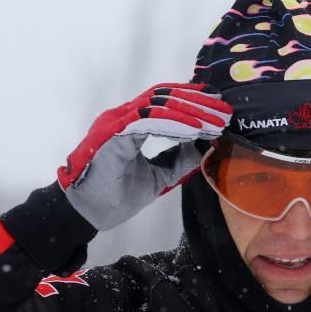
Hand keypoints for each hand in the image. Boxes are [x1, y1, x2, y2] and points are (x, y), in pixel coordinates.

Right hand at [59, 83, 231, 230]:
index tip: (217, 108)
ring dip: (190, 111)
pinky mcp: (112, 135)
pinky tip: (194, 130)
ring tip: (214, 121)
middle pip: (164, 96)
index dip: (192, 101)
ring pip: (158, 104)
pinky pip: (147, 121)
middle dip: (197, 102)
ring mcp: (115, 123)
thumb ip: (176, 161)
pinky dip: (173, 124)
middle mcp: (121, 117)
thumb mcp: (156, 178)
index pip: (164, 102)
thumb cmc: (113, 196)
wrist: (86, 214)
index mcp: (129, 124)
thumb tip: (203, 148)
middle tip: (224, 110)